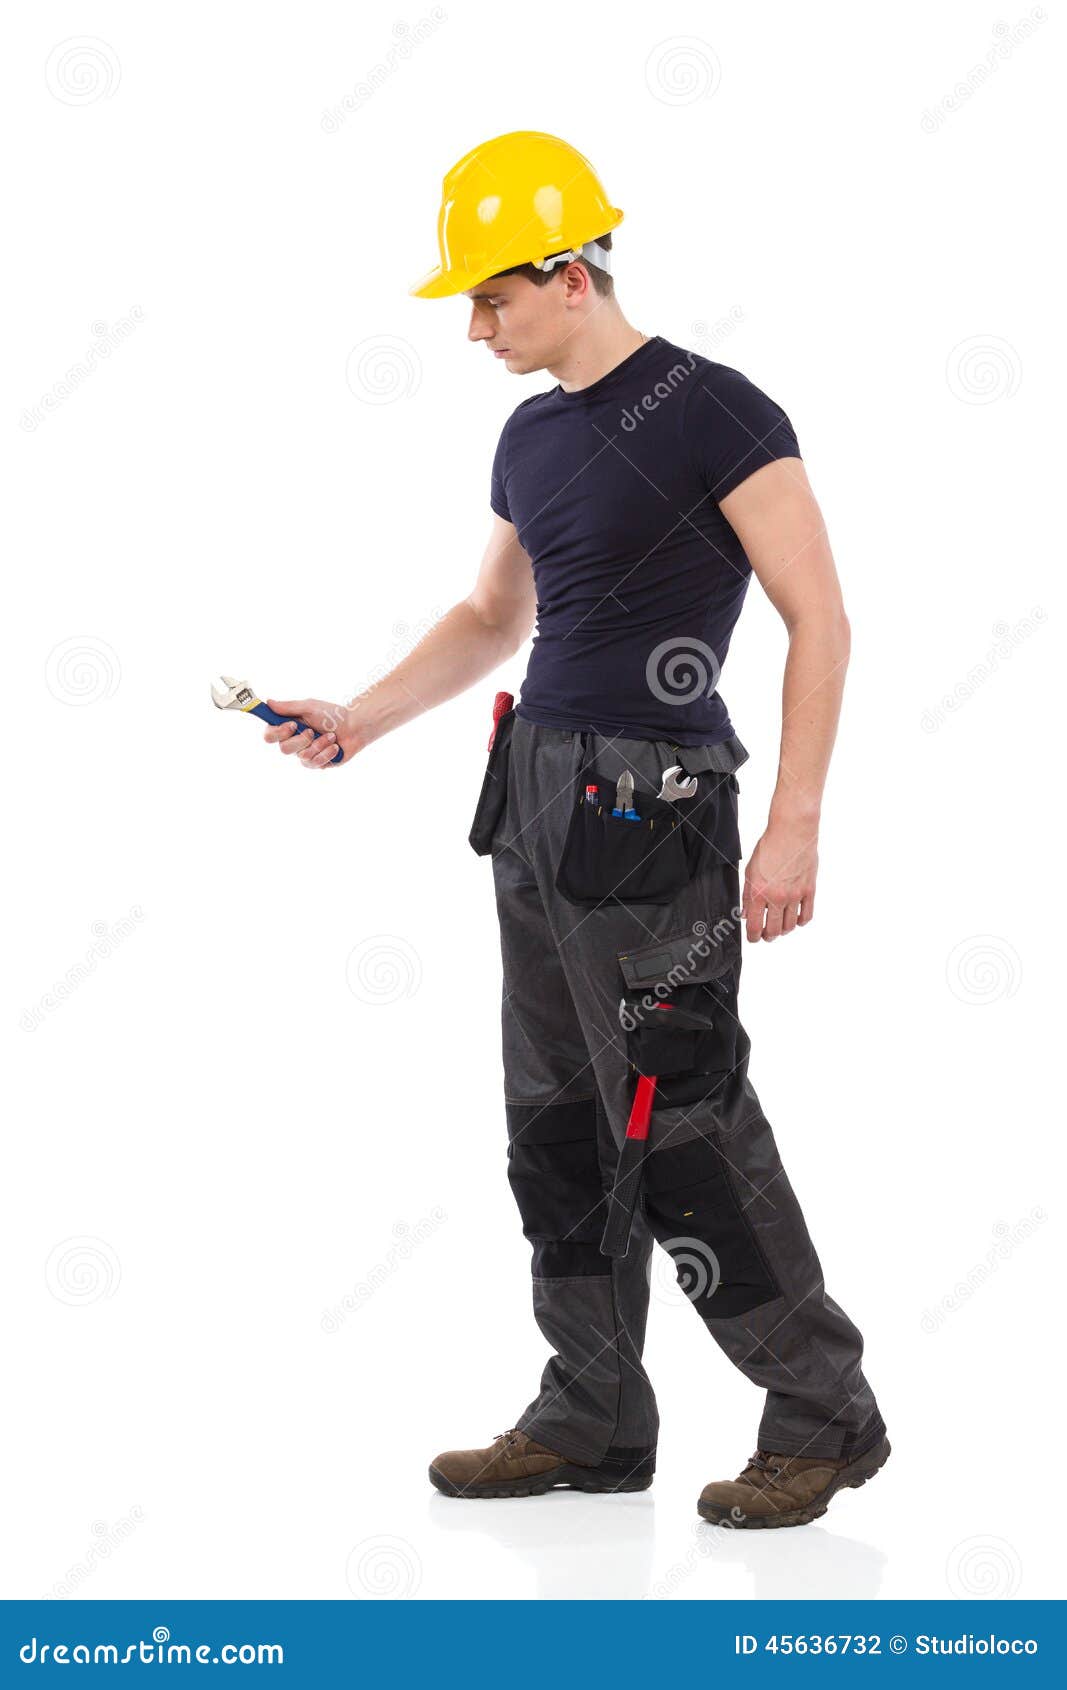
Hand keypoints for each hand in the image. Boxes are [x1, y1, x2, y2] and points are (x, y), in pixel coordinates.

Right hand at [262, 697, 357, 769]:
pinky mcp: (316, 763)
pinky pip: (315, 763)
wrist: (354, 728)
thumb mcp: (310, 707)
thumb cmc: (332, 714)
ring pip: (302, 756)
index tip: (292, 725)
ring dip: (319, 744)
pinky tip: (335, 746)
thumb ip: (289, 707)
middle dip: (302, 739)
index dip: (277, 733)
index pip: (270, 735)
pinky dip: (327, 752)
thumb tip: (268, 702)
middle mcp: (293, 741)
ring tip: (331, 736)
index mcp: (287, 726)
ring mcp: (304, 754)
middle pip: (284, 749)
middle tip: (313, 731)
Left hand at [743, 819, 817, 941]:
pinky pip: (807, 915)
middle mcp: (777, 897)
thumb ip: (748, 895)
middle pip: (774, 931)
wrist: (792, 832)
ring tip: (781, 926)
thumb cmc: (770, 847)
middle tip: (767, 935)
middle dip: (768, 936)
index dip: (753, 937)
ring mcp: (795, 895)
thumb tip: (746, 914)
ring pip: (791, 926)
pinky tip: (796, 919)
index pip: (755, 927)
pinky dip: (801, 922)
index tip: (753, 938)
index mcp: (759, 892)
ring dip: (784, 930)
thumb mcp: (750, 871)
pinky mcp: (809, 890)